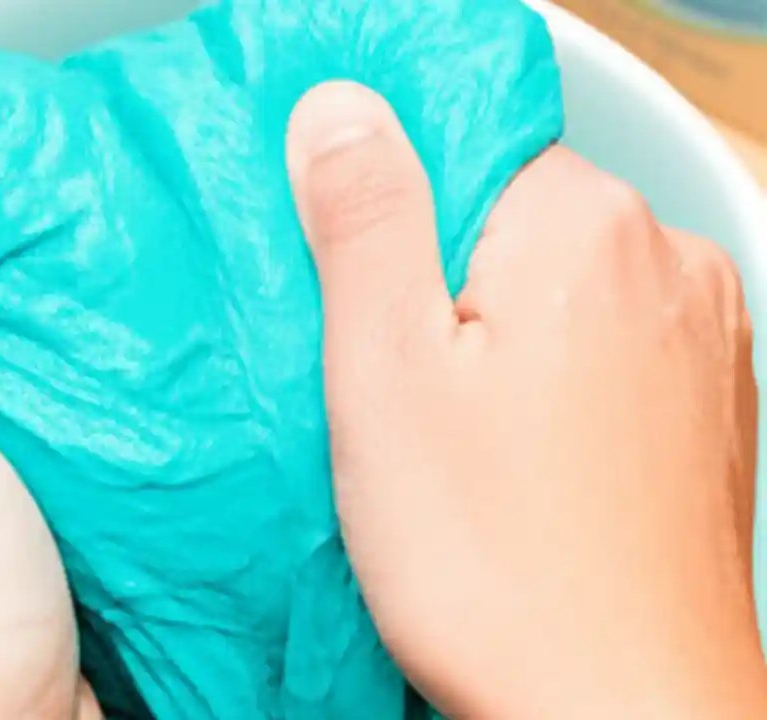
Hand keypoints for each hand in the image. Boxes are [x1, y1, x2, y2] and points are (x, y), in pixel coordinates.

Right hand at [286, 82, 764, 717]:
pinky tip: (518, 470)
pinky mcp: (707, 407)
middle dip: (443, 292)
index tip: (368, 321)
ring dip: (498, 346)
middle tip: (401, 398)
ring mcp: (700, 338)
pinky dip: (554, 390)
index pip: (463, 155)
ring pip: (557, 293)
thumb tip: (341, 112)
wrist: (618, 710)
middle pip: (510, 225)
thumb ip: (365, 220)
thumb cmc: (494, 560)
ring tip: (460, 448)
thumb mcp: (382, 372)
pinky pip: (605, 352)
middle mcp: (665, 263)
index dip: (395, 236)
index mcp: (582, 228)